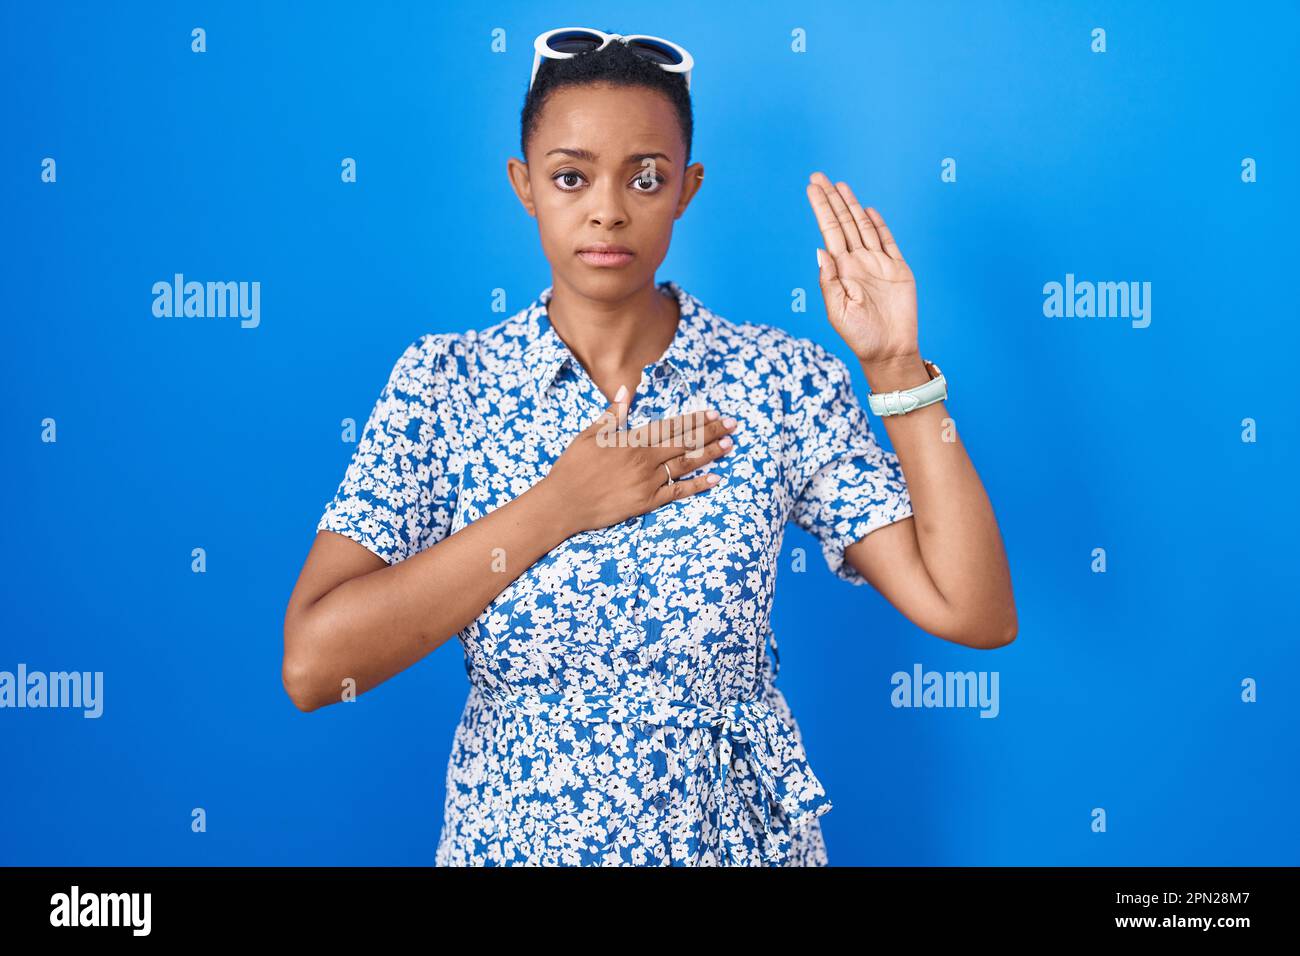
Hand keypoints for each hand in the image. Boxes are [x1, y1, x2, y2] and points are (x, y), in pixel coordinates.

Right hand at [542, 387, 738, 536]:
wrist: (562, 503)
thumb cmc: (572, 468)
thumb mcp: (588, 436)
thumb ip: (611, 415)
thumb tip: (626, 391)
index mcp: (631, 440)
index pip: (670, 426)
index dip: (694, 419)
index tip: (713, 412)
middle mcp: (644, 459)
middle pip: (684, 442)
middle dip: (711, 432)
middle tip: (733, 425)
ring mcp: (647, 482)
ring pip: (685, 464)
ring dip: (709, 454)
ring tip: (729, 445)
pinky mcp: (646, 502)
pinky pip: (677, 492)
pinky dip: (697, 485)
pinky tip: (715, 479)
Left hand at [805, 172, 919, 366]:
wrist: (889, 351)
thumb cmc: (859, 336)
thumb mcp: (837, 311)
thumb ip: (828, 281)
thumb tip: (820, 250)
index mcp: (841, 270)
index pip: (829, 232)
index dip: (821, 209)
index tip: (811, 188)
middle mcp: (857, 263)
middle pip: (843, 223)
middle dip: (831, 200)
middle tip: (818, 176)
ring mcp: (878, 264)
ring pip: (863, 227)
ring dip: (852, 206)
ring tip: (840, 186)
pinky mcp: (898, 270)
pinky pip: (888, 241)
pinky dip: (878, 225)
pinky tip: (868, 210)